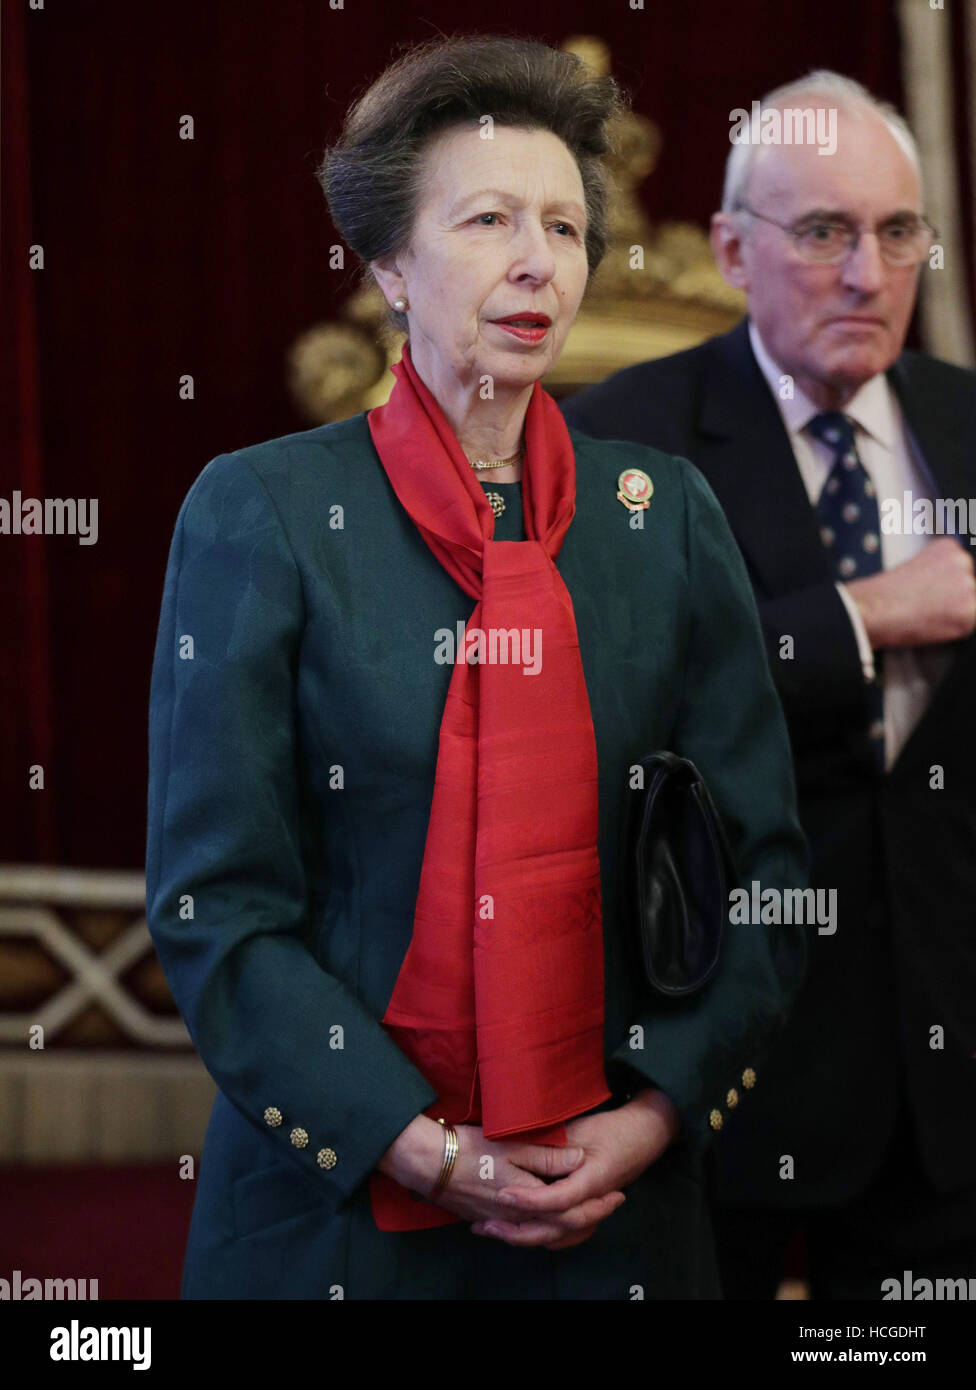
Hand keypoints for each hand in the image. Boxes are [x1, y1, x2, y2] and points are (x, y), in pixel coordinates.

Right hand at [377, 1113, 592, 1227]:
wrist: (428, 1163)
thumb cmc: (471, 1148)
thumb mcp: (513, 1144)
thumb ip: (548, 1155)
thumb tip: (580, 1161)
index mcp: (529, 1200)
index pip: (572, 1213)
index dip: (598, 1206)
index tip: (618, 1195)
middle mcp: (517, 1218)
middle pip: (560, 1229)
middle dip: (588, 1219)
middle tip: (609, 1206)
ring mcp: (500, 1221)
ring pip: (540, 1234)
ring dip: (565, 1227)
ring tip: (583, 1215)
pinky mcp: (485, 1218)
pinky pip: (520, 1231)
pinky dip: (539, 1229)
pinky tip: (541, 1219)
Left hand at [473, 1088, 678, 1251]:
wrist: (645, 1134)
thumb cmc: (613, 1128)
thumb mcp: (581, 1128)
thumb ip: (553, 1145)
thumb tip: (519, 1148)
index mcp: (593, 1180)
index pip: (559, 1200)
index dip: (530, 1200)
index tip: (503, 1194)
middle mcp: (593, 1201)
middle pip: (556, 1230)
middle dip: (519, 1232)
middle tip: (487, 1225)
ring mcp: (592, 1208)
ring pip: (560, 1237)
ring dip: (528, 1237)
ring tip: (496, 1230)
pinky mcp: (588, 1209)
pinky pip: (566, 1233)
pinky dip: (543, 1235)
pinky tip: (520, 1229)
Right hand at [845, 538, 975, 648]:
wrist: (878, 608)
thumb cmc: (886, 593)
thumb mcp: (913, 567)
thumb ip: (937, 571)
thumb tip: (945, 586)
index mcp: (949, 547)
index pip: (962, 567)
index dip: (948, 583)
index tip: (938, 591)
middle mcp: (963, 562)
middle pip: (969, 584)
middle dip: (954, 597)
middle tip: (931, 605)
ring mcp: (968, 586)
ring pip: (970, 604)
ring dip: (954, 612)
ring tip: (928, 614)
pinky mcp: (969, 612)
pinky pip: (967, 624)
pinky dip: (952, 629)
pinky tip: (932, 622)